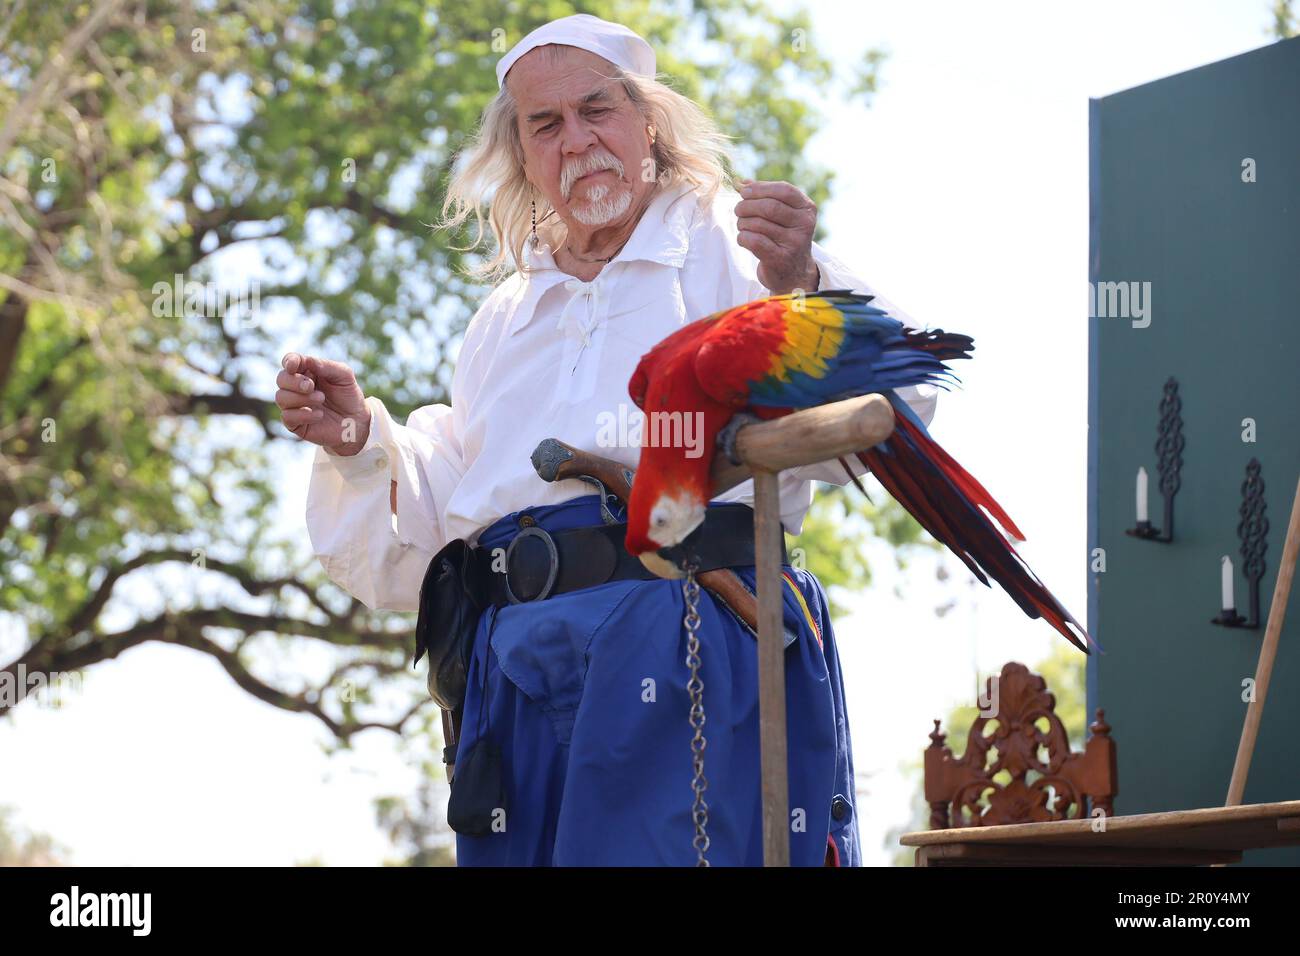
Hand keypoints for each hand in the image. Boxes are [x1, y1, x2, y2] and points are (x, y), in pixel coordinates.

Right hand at [276, 352, 370, 455]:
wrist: (358, 421)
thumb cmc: (349, 395)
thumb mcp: (344, 376)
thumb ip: (326, 366)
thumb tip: (306, 361)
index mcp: (307, 372)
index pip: (290, 362)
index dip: (289, 361)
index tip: (294, 366)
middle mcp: (296, 387)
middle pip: (281, 379)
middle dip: (294, 382)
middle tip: (311, 386)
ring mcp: (294, 406)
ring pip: (280, 397)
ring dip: (301, 398)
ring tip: (321, 399)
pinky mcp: (295, 424)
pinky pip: (287, 417)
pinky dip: (303, 414)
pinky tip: (319, 415)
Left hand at [733, 179, 820, 294]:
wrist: (793, 274)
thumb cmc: (783, 238)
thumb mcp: (781, 215)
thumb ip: (764, 196)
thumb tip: (740, 182)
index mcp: (807, 209)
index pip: (784, 190)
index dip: (760, 188)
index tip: (744, 192)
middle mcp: (804, 225)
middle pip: (769, 207)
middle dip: (747, 206)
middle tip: (738, 210)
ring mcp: (794, 243)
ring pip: (758, 224)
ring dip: (743, 223)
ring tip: (742, 226)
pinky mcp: (780, 259)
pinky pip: (753, 241)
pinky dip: (742, 237)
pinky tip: (744, 239)